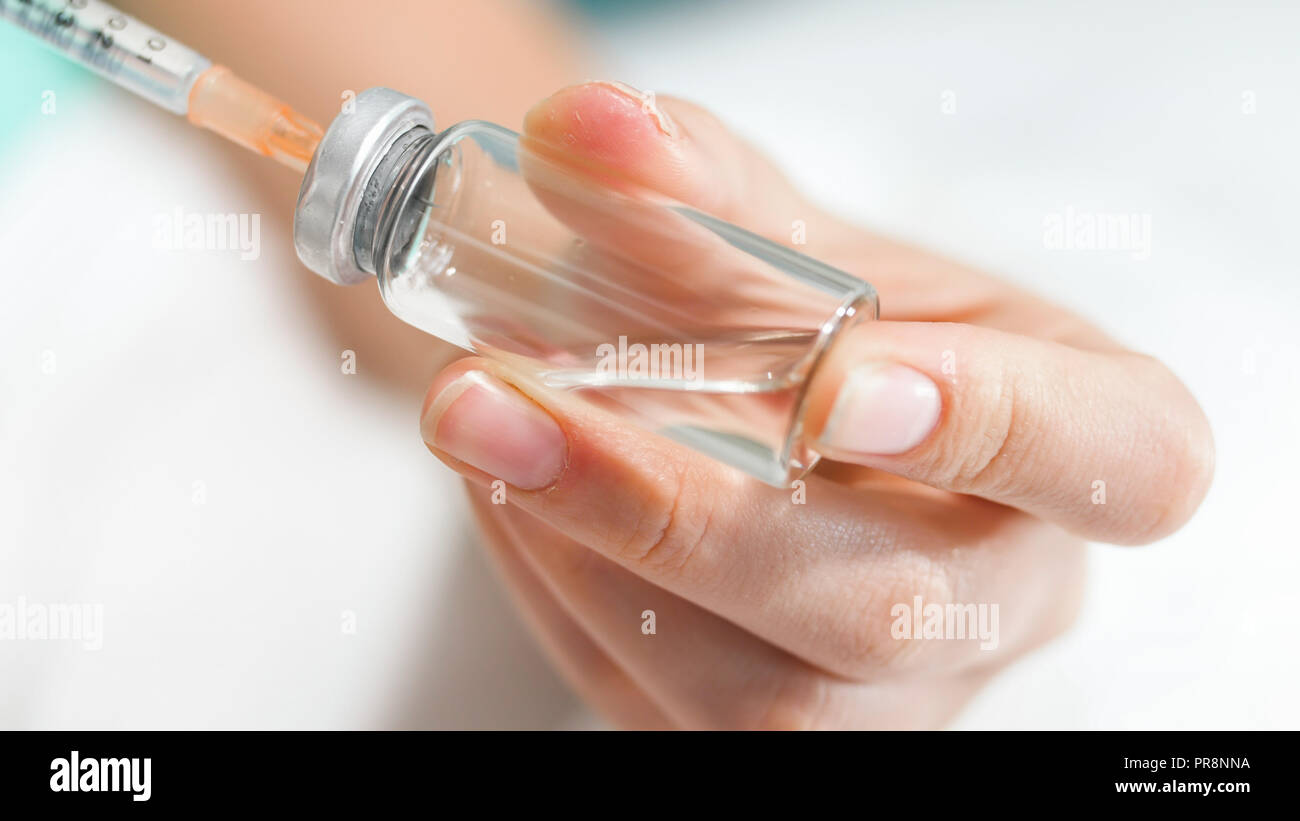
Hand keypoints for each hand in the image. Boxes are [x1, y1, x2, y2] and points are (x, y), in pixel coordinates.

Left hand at [418, 83, 1214, 728]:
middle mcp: (1010, 593)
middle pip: (893, 612)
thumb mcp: (775, 230)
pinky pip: (671, 718)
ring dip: (593, 561)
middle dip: (680, 513)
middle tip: (505, 400)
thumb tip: (584, 135)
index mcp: (1089, 439)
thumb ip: (692, 184)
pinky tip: (511, 495)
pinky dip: (565, 598)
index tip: (830, 376)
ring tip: (488, 433)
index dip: (998, 430)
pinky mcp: (785, 741)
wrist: (750, 402)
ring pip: (768, 703)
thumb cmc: (811, 316)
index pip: (1124, 465)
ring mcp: (902, 694)